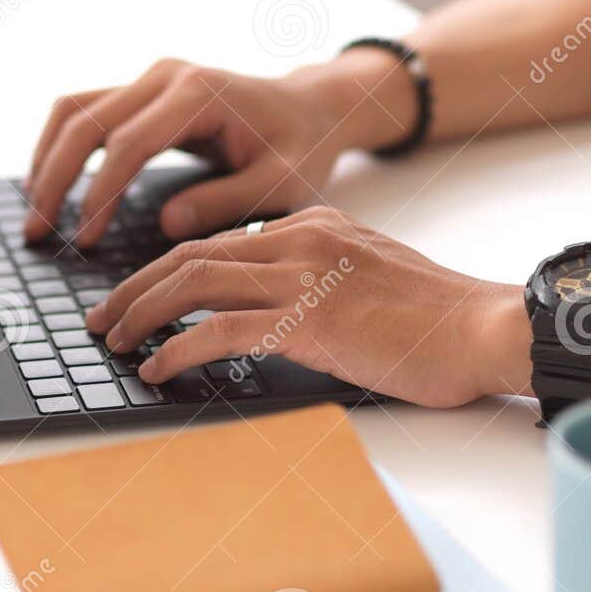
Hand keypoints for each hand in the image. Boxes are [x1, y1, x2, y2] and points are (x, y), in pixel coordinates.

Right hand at [23, 51, 415, 245]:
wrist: (311, 108)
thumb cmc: (301, 147)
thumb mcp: (281, 183)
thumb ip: (227, 202)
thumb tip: (167, 226)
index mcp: (199, 93)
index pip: (129, 143)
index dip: (99, 194)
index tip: (86, 240)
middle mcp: (166, 76)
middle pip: (86, 120)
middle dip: (55, 178)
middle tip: (38, 234)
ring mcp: (151, 79)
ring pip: (74, 109)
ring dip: (46, 160)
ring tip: (36, 215)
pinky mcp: (143, 91)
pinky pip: (86, 112)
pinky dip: (59, 147)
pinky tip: (49, 186)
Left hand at [83, 207, 530, 407]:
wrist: (488, 327)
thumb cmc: (437, 316)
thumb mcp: (368, 273)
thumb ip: (318, 275)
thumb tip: (269, 305)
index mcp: (314, 224)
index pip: (218, 239)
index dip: (165, 267)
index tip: (135, 292)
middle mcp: (301, 239)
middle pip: (190, 254)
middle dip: (134, 286)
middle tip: (102, 317)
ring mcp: (304, 277)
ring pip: (193, 284)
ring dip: (141, 314)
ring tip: (115, 342)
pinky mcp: (310, 321)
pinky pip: (220, 330)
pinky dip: (177, 348)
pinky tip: (157, 367)